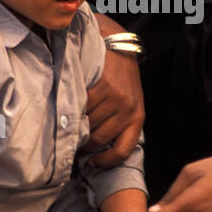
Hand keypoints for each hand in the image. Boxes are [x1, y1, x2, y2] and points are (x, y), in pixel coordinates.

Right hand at [84, 47, 144, 169]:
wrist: (119, 48)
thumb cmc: (123, 80)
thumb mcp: (130, 103)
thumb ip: (119, 123)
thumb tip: (98, 149)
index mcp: (137, 118)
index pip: (123, 150)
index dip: (106, 161)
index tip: (93, 163)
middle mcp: (129, 110)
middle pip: (101, 138)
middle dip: (86, 143)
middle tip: (78, 140)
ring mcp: (117, 98)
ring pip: (90, 123)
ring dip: (80, 125)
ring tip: (74, 122)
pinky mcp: (104, 86)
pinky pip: (85, 106)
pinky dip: (77, 108)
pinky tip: (74, 105)